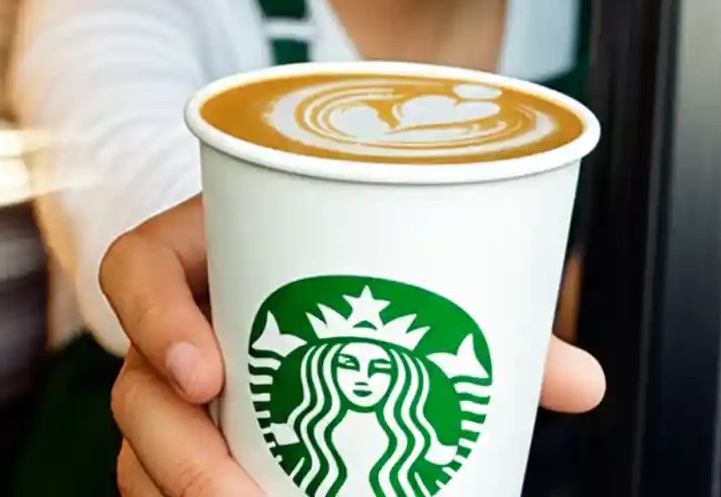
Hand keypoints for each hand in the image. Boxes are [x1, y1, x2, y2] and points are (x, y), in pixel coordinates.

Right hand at [101, 198, 605, 496]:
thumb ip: (488, 315)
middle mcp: (173, 319)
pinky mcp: (182, 434)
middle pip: (135, 388)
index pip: (137, 266)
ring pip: (142, 450)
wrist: (295, 258)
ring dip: (186, 493)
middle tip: (241, 496)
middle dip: (180, 453)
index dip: (153, 316)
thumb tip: (585, 384)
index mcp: (206, 247)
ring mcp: (168, 383)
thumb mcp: (408, 265)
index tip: (207, 369)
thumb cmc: (348, 254)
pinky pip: (160, 480)